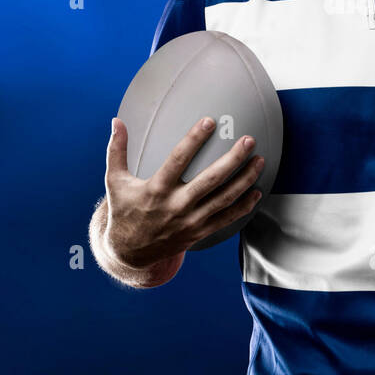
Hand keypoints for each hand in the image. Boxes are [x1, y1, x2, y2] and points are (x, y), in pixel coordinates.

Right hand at [103, 116, 264, 265]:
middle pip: (210, 180)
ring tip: (259, 161)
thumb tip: (116, 121)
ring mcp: (190, 221)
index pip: (178, 159)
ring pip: (224, 199)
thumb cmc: (123, 211)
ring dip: (245, 179)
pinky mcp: (199, 232)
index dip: (194, 139)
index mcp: (156, 189)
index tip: (209, 121)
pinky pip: (226, 218)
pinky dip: (244, 206)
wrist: (129, 253)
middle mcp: (176, 205)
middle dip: (232, 159)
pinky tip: (257, 191)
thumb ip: (116, 150)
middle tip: (249, 140)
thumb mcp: (115, 181)